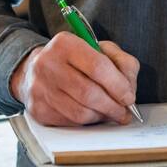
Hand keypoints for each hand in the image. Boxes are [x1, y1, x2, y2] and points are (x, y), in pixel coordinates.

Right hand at [9, 33, 139, 125]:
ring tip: (110, 113)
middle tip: (124, 112)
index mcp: (64, 43)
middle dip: (112, 106)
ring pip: (80, 112)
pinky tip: (92, 114)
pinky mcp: (38, 109)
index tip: (129, 96)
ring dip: (101, 116)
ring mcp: (40, 88)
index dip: (118, 86)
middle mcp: (47, 64)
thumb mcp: (101, 50)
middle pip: (89, 93)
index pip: (97, 66)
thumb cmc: (75, 60)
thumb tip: (129, 89)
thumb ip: (122, 63)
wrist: (37, 69)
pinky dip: (87, 121)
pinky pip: (70, 122)